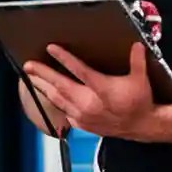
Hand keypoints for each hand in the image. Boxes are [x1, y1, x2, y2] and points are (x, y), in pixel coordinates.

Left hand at [23, 43, 156, 140]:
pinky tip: (48, 96)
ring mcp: (84, 115)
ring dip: (44, 88)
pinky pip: (64, 112)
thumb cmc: (139, 102)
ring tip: (31, 78)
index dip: (64, 59)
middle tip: (29, 65)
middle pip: (61, 86)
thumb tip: (136, 45)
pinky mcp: (83, 124)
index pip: (79, 71)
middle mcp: (90, 103)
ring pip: (58, 100)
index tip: (51, 48)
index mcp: (103, 89)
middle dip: (43, 74)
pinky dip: (54, 103)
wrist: (142, 126)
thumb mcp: (140, 79)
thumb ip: (137, 60)